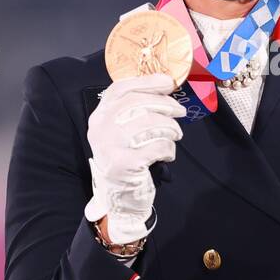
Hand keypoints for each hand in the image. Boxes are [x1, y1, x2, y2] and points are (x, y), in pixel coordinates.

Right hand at [84, 73, 185, 243]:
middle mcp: (100, 128)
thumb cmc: (127, 158)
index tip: (168, 82)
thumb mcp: (123, 131)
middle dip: (166, 105)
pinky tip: (167, 153)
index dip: (147, 82)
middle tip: (180, 112)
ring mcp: (109, 146)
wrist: (120, 197)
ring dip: (170, 128)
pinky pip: (157, 146)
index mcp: (99, 116)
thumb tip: (165, 87)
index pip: (120, 89)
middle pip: (138, 103)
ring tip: (174, 135)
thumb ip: (135, 109)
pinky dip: (169, 148)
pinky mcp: (124, 164)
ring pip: (150, 122)